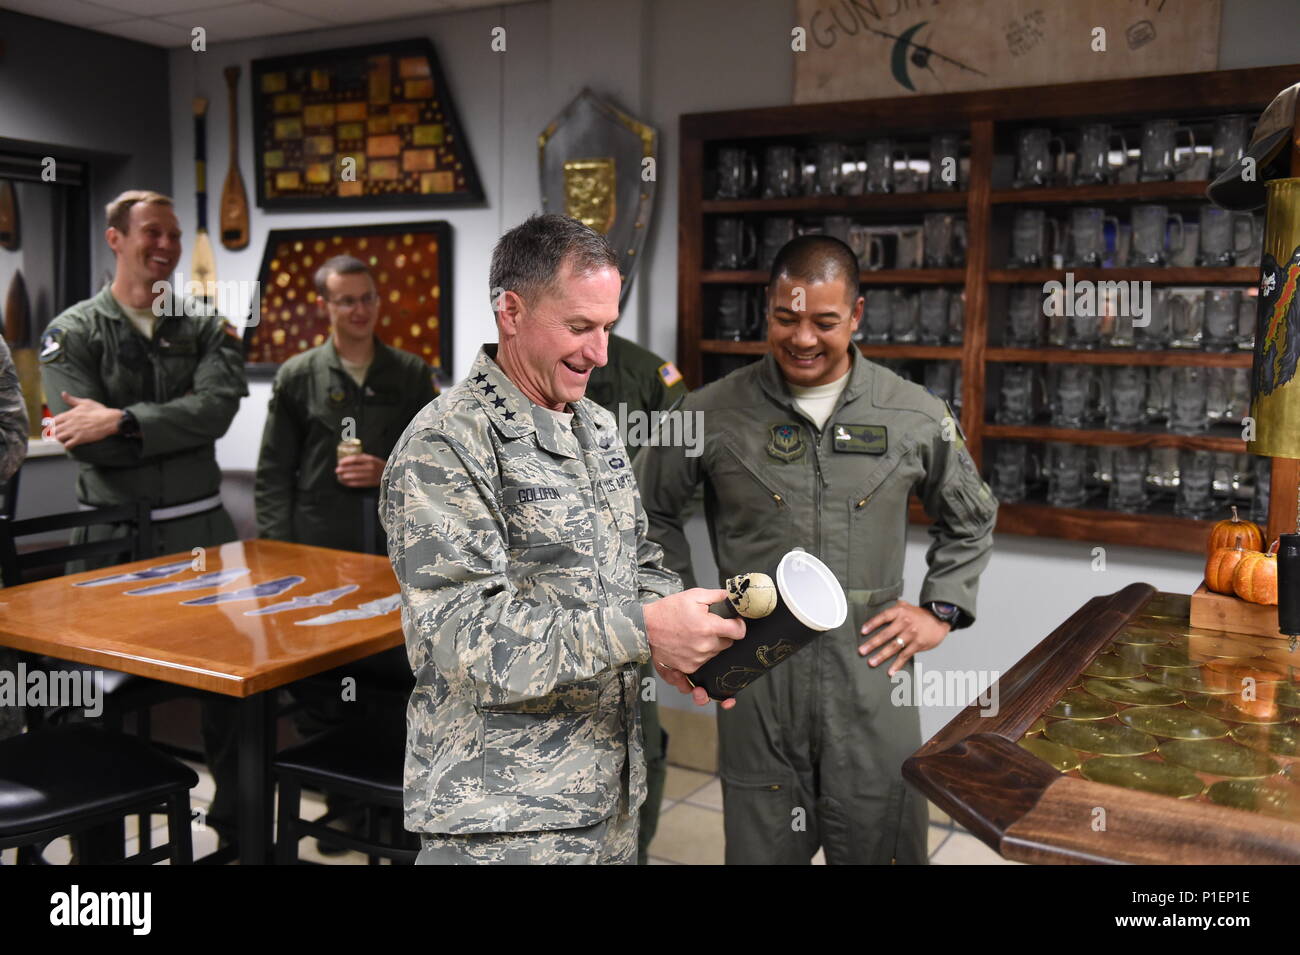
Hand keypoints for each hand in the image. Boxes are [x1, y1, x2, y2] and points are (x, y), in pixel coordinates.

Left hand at [53, 392, 121, 448]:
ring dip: (61, 439)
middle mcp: (69, 423)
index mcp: (69, 414)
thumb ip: (72, 399)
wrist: (110, 420)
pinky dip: (68, 445)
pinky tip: (71, 444)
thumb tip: (63, 393)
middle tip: (61, 433)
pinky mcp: (80, 439)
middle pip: (54, 430)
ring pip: (59, 438)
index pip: (54, 420)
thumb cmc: (99, 411)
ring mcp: (74, 431)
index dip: (53, 424)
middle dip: (56, 433)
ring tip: (65, 439)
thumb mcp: (85, 402)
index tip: (57, 426)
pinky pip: (68, 445)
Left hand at [335, 452, 385, 487]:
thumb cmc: (378, 465)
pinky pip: (357, 483)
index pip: (355, 459)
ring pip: (354, 477)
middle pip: (353, 468)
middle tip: (337, 470)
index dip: (346, 461)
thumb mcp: (371, 458)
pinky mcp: (370, 483)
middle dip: (343, 470)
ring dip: (345, 477)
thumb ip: (361, 458)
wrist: (391, 474)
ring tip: (339, 477)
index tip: (340, 462)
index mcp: (370, 459)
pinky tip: (345, 482)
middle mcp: (371, 467)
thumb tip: (346, 460)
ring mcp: (371, 476)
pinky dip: (350, 483)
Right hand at [644, 588, 744, 709]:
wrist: (646, 627)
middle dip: (722, 635)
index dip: (738, 625)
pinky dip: (700, 656)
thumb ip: (717, 596)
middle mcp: (705, 646)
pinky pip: (703, 663)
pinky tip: (691, 647)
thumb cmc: (668, 610)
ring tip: (696, 635)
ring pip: (715, 653)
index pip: (739, 632)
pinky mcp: (688, 668)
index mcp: (709, 627)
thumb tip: (732, 597)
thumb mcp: (693, 595)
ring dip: (711, 646)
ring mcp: (697, 659)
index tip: (734, 622)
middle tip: (709, 626)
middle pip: (728, 643)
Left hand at [858, 599, 951, 676]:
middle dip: (873, 644)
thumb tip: (874, 609)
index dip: (872, 624)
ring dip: (882, 655)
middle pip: (886, 634)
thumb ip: (892, 609)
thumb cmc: (918, 614)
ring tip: (872, 662)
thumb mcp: (905, 606)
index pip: (883, 617)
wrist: (939, 619)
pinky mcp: (918, 644)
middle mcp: (905, 622)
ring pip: (894, 646)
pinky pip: (905, 655)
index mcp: (900, 611)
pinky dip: (897, 664)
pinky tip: (890, 672)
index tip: (862, 632)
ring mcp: (912, 634)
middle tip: (861, 651)